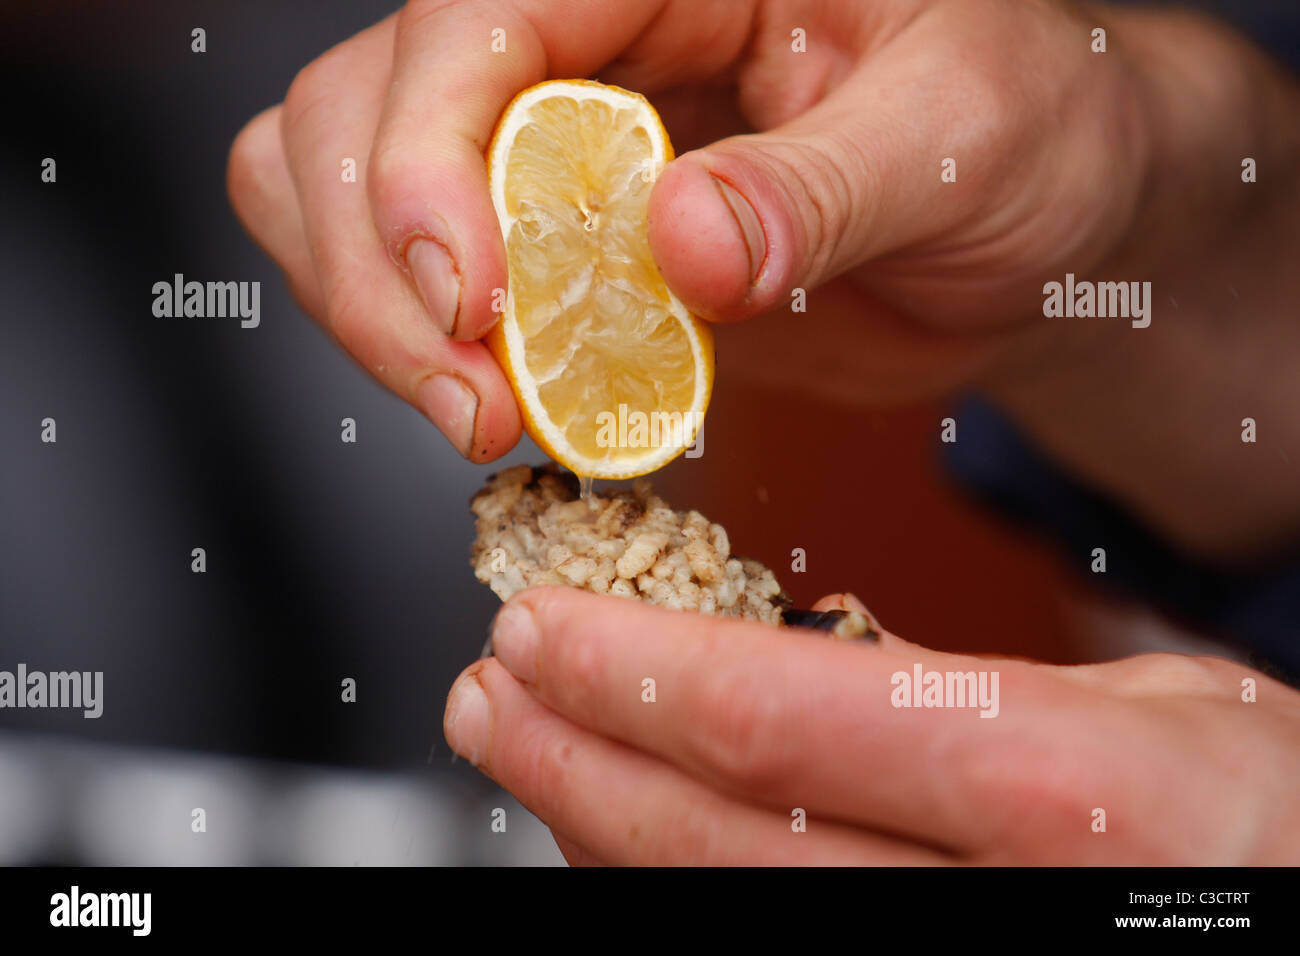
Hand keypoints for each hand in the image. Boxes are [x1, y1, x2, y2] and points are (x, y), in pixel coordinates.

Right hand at [227, 0, 1299, 555]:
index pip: (475, 20)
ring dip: (376, 313)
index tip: (470, 304)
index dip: (429, 160)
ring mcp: (550, 138)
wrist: (1027, 225)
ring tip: (485, 412)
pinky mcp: (553, 238)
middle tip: (476, 403)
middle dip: (383, 271)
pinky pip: (413, 271)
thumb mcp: (964, 136)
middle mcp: (582, 32)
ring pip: (342, 182)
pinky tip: (507, 398)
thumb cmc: (1026, 132)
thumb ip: (824, 187)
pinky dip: (421, 345)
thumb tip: (684, 243)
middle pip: (362, 110)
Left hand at [444, 587, 1299, 863]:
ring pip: (721, 908)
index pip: (782, 725)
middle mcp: (995, 904)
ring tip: (531, 747)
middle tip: (489, 692)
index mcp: (1057, 790)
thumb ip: (974, 688)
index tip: (538, 626)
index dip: (632, 673)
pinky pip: (763, 938)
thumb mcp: (1159, 707)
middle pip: (716, 840)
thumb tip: (825, 649)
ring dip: (599, 826)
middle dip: (573, 759)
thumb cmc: (1271, 819)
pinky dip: (676, 880)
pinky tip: (630, 829)